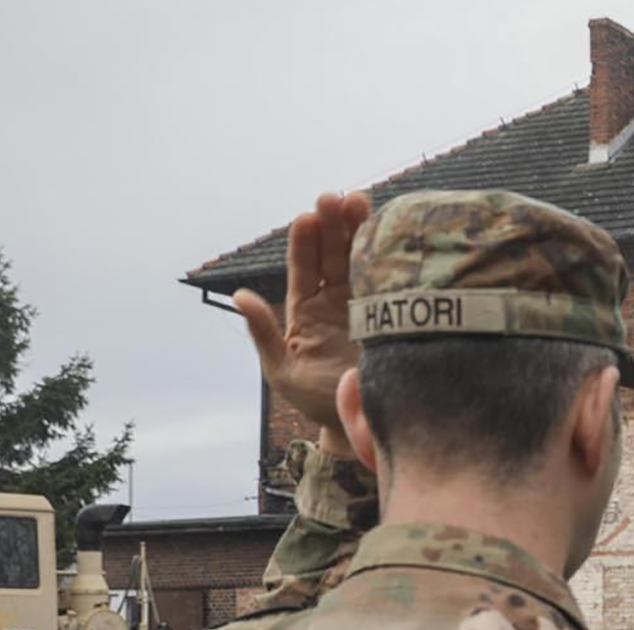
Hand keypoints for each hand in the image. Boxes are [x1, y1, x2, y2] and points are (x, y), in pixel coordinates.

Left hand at [234, 191, 370, 455]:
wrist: (359, 426)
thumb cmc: (315, 401)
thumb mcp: (282, 370)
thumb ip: (264, 333)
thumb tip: (240, 296)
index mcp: (305, 310)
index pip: (303, 266)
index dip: (305, 241)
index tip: (308, 217)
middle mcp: (335, 301)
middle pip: (333, 254)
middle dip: (334, 224)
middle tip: (336, 198)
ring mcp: (365, 305)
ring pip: (361, 259)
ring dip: (361, 229)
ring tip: (361, 201)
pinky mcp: (393, 316)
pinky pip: (390, 281)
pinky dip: (389, 255)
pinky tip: (392, 232)